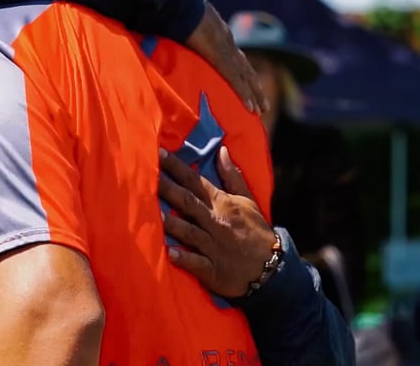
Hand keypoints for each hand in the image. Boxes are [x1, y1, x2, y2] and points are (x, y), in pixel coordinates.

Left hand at [158, 146, 277, 298]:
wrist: (272, 268)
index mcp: (222, 204)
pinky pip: (197, 263)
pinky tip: (170, 253)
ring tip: (153, 213)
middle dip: (167, 188)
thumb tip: (221, 150)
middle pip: (187, 202)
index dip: (177, 167)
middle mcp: (216, 222)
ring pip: (190, 232)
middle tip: (146, 175)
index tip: (159, 153)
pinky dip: (184, 258)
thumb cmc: (255, 231)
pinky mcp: (213, 268)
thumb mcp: (248, 201)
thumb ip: (232, 176)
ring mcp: (214, 246)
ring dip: (173, 223)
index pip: (195, 181)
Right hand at [185, 3, 268, 113]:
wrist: (183, 6)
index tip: (250, 84)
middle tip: (263, 104)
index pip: (236, 58)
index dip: (244, 72)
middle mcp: (228, 45)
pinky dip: (245, 94)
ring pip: (246, 78)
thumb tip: (172, 36)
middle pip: (246, 70)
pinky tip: (251, 107)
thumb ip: (184, 33)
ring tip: (261, 110)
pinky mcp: (222, 61)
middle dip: (255, 87)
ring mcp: (227, 53)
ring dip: (255, 94)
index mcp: (220, 36)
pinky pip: (236, 81)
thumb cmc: (179, 13)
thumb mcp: (186, 25)